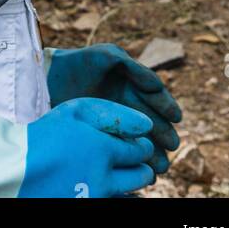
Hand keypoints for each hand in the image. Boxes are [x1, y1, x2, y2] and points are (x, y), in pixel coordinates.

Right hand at [20, 97, 154, 198]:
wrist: (13, 171)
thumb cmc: (45, 136)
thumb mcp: (76, 112)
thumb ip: (114, 115)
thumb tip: (147, 125)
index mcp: (104, 151)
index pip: (141, 150)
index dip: (139, 144)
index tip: (129, 142)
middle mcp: (104, 179)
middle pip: (141, 176)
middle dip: (140, 165)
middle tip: (125, 159)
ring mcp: (96, 198)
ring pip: (130, 194)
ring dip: (128, 183)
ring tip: (109, 173)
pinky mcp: (88, 208)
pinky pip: (115, 204)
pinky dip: (115, 196)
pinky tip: (99, 185)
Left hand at [47, 45, 181, 173]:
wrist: (52, 78)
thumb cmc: (79, 63)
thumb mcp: (106, 57)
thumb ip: (132, 67)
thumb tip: (158, 84)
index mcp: (133, 85)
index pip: (155, 98)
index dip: (167, 107)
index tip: (176, 117)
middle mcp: (129, 104)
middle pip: (152, 122)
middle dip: (164, 134)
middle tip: (173, 146)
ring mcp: (118, 121)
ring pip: (141, 139)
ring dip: (154, 152)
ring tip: (162, 166)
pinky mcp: (106, 136)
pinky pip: (125, 149)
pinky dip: (134, 160)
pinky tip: (143, 170)